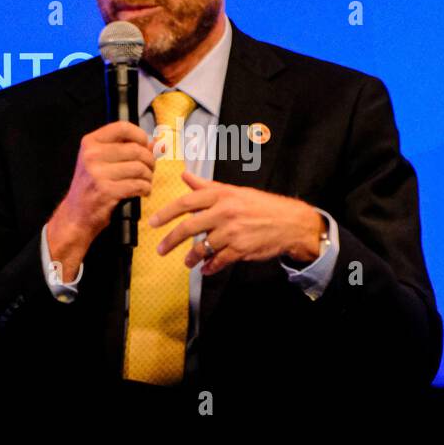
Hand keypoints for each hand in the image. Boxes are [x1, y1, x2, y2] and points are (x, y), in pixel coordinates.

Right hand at [47, 121, 154, 274]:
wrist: (76, 215)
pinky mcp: (106, 191)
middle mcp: (92, 155)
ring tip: (145, 182)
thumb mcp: (100, 162)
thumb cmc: (91, 187)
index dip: (140, 135)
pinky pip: (137, 185)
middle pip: (136, 149)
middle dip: (149, 160)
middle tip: (150, 169)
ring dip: (148, 176)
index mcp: (90, 143)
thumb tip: (154, 143)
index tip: (145, 145)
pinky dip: (145, 189)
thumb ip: (125, 149)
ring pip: (139, 168)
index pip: (122, 127)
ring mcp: (98, 174)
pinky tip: (143, 191)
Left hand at [149, 171, 324, 274]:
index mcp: (222, 195)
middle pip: (189, 227)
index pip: (187, 202)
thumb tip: (185, 176)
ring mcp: (233, 232)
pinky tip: (206, 269)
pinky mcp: (240, 249)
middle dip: (171, 240)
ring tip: (188, 262)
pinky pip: (218, 260)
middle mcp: (225, 212)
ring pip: (203, 247)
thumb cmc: (261, 205)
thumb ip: (207, 186)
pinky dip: (210, 267)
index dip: (167, 213)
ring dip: (192, 257)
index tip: (153, 222)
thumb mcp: (234, 191)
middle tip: (160, 249)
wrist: (290, 222)